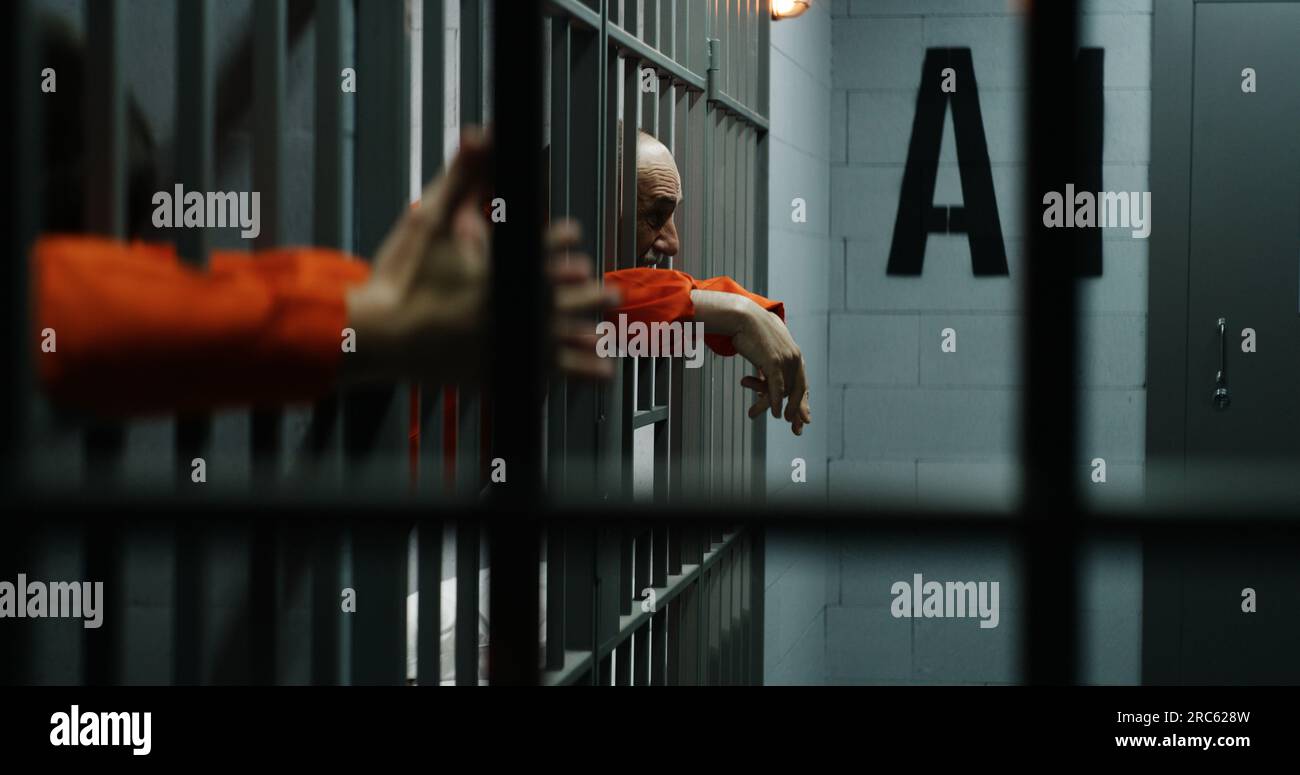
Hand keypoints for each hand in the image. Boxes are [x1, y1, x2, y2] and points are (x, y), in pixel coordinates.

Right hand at [343, 129, 615, 384]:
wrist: (374, 335)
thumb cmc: (400, 278)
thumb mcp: (429, 217)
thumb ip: (461, 176)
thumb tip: (481, 133)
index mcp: (504, 268)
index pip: (550, 247)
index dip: (565, 239)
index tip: (573, 237)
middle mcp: (516, 307)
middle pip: (571, 297)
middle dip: (591, 292)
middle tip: (608, 292)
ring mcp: (510, 344)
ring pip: (567, 338)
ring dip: (588, 332)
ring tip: (605, 331)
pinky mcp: (499, 373)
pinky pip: (549, 376)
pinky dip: (575, 372)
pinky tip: (594, 371)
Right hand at [729, 301, 809, 427]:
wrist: (743, 316)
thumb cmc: (751, 331)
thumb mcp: (766, 348)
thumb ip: (771, 362)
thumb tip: (766, 375)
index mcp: (794, 354)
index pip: (802, 383)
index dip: (803, 402)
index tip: (804, 419)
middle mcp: (794, 358)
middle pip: (799, 391)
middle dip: (798, 411)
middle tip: (797, 429)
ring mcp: (786, 360)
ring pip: (784, 392)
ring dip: (773, 407)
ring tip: (771, 419)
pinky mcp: (774, 362)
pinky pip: (778, 388)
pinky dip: (777, 402)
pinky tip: (777, 414)